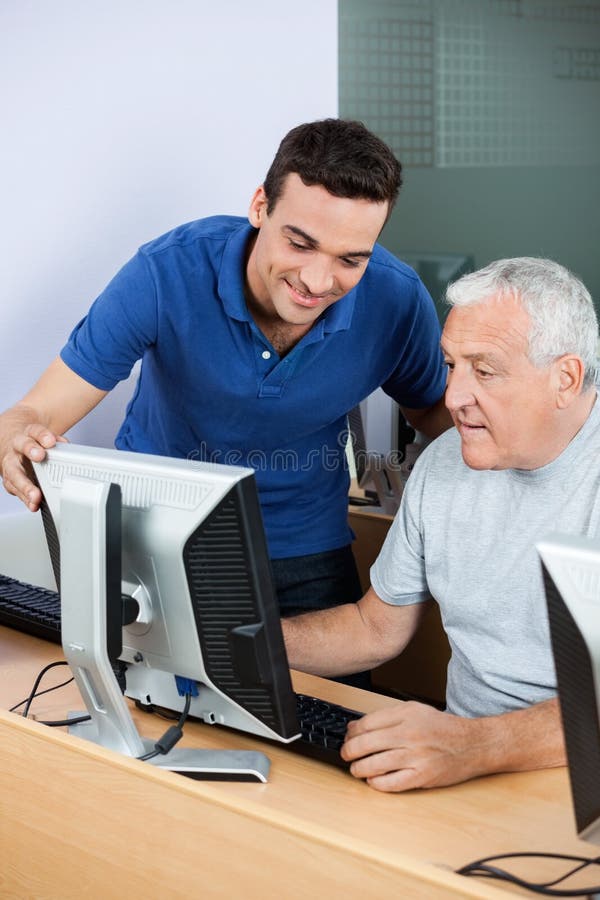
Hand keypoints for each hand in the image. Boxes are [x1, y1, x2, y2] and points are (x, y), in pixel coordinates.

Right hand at [0, 423, 66, 510]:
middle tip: (39, 456)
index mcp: (29, 434)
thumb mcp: (45, 437)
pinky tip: (33, 504)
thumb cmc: (32, 442)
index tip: (50, 441)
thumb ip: (58, 442)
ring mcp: (11, 463)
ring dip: (26, 485)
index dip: (43, 436)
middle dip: (31, 451)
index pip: (36, 431)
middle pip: (22, 446)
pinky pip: (15, 489)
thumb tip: (66, 446)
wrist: (13, 445)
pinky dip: (25, 498)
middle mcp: (17, 447)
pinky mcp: (10, 480)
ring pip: (15, 472)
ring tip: (36, 496)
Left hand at [341, 701, 482, 791]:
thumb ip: (386, 717)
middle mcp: (409, 734)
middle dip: (349, 751)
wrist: (472, 744)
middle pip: (366, 744)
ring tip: (356, 769)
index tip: (347, 737)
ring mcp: (415, 757)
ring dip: (359, 769)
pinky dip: (376, 783)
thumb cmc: (442, 728)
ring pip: (374, 765)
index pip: (367, 723)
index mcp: (406, 715)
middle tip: (346, 754)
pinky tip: (372, 780)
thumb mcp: (414, 710)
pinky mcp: (421, 776)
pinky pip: (391, 783)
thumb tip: (356, 727)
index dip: (352, 732)